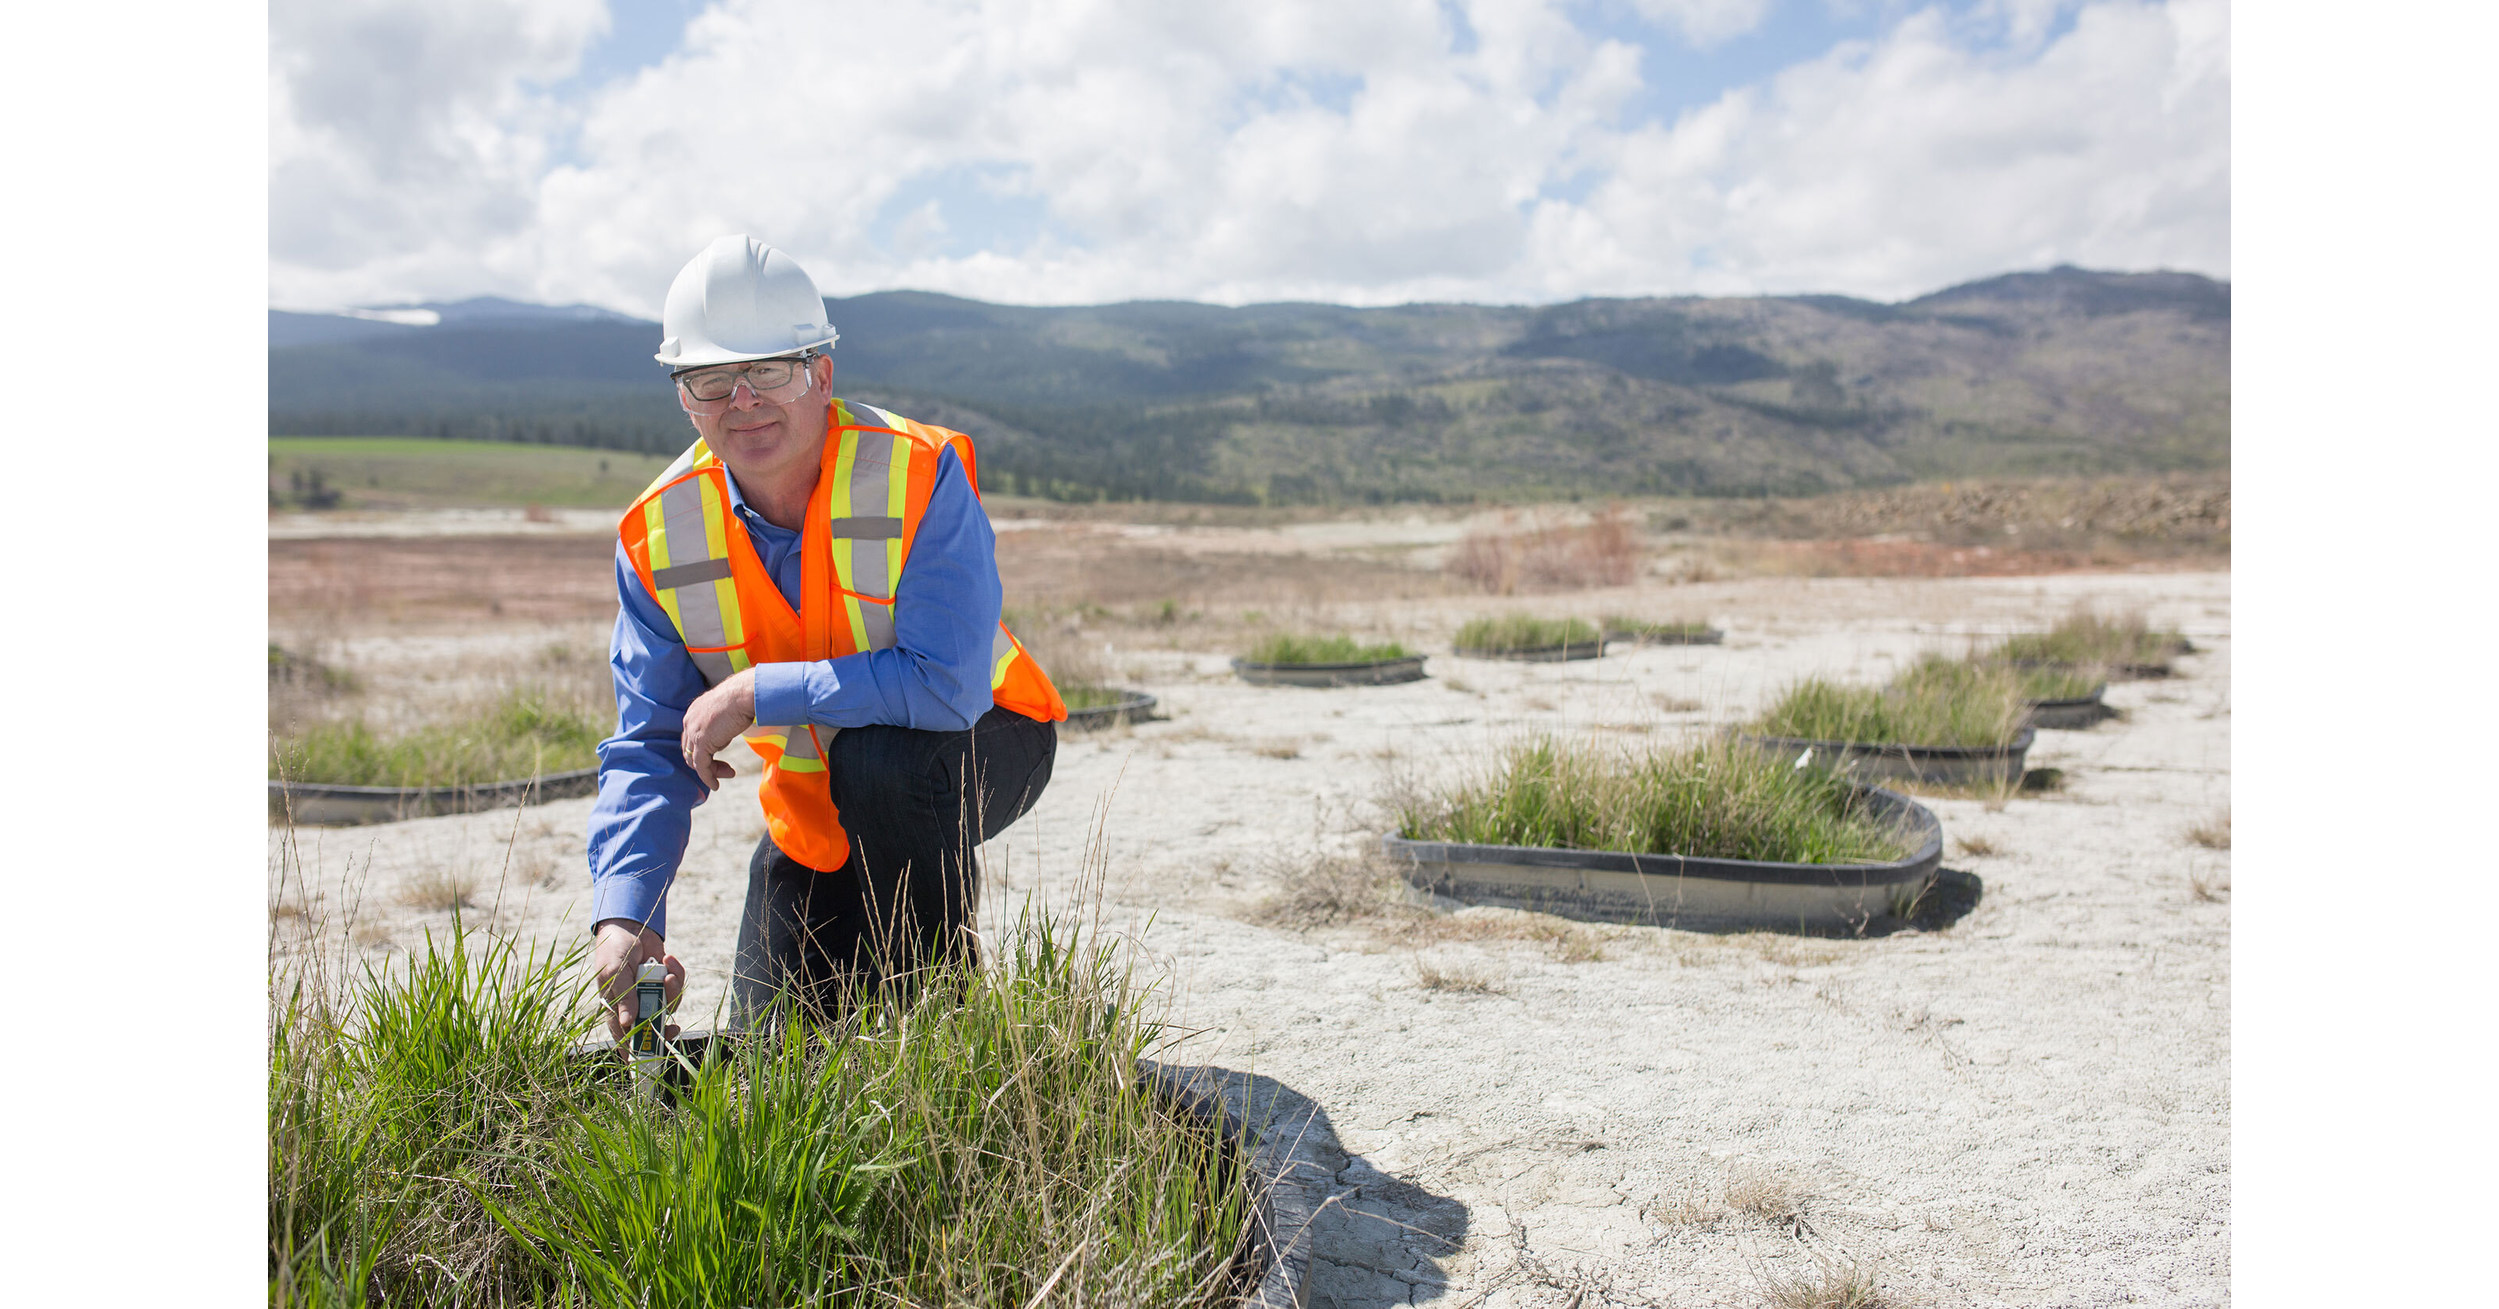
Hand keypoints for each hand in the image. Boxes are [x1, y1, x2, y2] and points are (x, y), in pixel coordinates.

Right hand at [592, 918, 686, 1041]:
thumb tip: (628, 1022)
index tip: (649, 1061)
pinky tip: (667, 958)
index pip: (624, 1036)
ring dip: (672, 992)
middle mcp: (635, 1004)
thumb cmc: (613, 950)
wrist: (630, 924)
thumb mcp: (615, 973)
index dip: (635, 1051)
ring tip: (667, 972)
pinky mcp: (664, 981)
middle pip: (652, 1026)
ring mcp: (651, 993)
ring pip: (669, 1006)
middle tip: (673, 1029)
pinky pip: (677, 987)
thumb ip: (624, 997)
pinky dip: (677, 974)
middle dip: (664, 1028)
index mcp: (615, 1007)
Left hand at [681, 668, 756, 791]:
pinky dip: (708, 777)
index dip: (704, 751)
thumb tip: (730, 727)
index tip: (721, 758)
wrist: (745, 693)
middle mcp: (689, 721)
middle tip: (727, 768)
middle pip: (690, 751)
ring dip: (711, 771)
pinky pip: (701, 766)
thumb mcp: (728, 709)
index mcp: (694, 711)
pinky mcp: (702, 742)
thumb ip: (722, 720)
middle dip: (707, 763)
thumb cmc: (743, 697)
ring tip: (728, 773)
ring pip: (695, 761)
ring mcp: (693, 731)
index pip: (691, 738)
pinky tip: (716, 785)